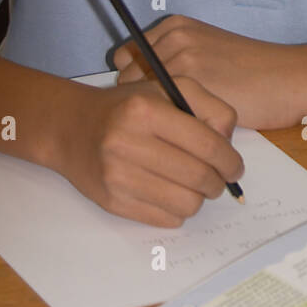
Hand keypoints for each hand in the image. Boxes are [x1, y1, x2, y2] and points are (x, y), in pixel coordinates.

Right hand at [60, 77, 243, 227]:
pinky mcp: (112, 202)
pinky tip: (171, 193)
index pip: (207, 145)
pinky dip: (177, 210)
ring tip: (193, 185)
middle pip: (199, 177)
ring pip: (186, 203)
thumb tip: (228, 145)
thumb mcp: (168, 88)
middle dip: (218, 182)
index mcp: (145, 110)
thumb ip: (208, 106)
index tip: (235, 168)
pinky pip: (166, 219)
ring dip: (199, 198)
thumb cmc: (128, 107)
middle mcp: (128, 143)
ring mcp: (117, 176)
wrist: (72, 128)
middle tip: (218, 179)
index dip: (230, 161)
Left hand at [112, 14, 306, 129]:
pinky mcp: (193, 84)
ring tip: (179, 126)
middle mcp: (172, 38)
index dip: (133, 82)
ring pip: (142, 100)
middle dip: (139, 101)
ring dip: (154, 117)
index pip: (125, 58)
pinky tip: (189, 131)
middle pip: (126, 79)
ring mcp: (181, 59)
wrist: (288, 78)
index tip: (151, 100)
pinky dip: (170, 126)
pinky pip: (162, 112)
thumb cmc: (253, 72)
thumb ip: (174, 61)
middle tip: (166, 118)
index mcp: (174, 27)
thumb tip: (141, 89)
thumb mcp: (208, 52)